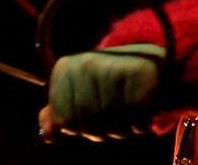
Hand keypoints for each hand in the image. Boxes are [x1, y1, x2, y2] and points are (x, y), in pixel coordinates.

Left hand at [38, 43, 164, 141]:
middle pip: (87, 125)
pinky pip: (135, 122)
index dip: (78, 125)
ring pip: (111, 126)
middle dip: (101, 130)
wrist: (150, 61)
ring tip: (127, 112)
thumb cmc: (109, 83)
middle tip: (113, 114)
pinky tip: (141, 110)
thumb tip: (47, 135)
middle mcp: (86, 64)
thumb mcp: (79, 94)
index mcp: (65, 69)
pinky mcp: (139, 77)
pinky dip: (140, 125)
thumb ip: (60, 113)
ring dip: (122, 129)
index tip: (91, 109)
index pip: (63, 121)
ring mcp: (112, 68)